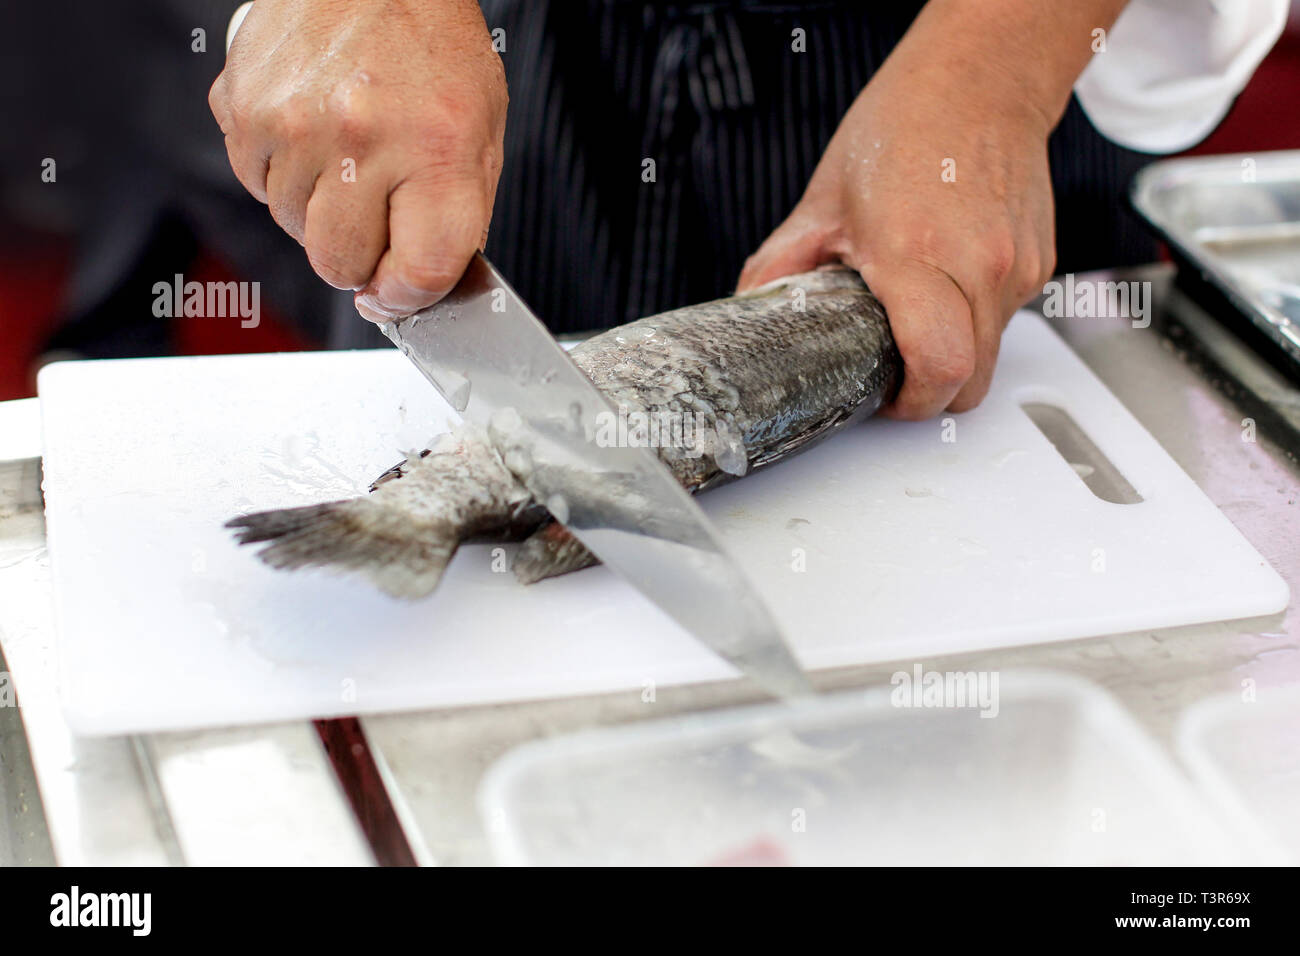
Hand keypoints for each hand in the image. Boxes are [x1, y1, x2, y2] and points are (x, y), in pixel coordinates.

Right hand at [209, 0, 506, 321]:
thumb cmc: (431, 45)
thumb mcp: (481, 133)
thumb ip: (456, 219)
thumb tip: (414, 288)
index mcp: (435, 150)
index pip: (418, 274)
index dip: (407, 299)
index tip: (398, 294)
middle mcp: (360, 139)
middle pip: (341, 265)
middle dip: (360, 257)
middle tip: (375, 216)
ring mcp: (293, 123)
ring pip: (292, 228)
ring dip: (319, 209)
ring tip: (348, 154)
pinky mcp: (242, 107)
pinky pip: (254, 182)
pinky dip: (282, 171)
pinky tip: (313, 131)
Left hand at [737, 0, 1126, 417]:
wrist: (979, 80)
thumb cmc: (905, 126)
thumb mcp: (824, 200)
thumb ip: (783, 265)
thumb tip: (750, 308)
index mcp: (917, 253)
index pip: (939, 368)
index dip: (912, 403)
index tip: (886, 398)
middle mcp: (979, 265)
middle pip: (971, 383)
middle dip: (932, 393)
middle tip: (896, 371)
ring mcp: (1016, 266)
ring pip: (992, 354)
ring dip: (956, 354)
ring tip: (916, 312)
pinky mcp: (1038, 262)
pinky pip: (1007, 319)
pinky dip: (975, 320)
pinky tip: (945, 282)